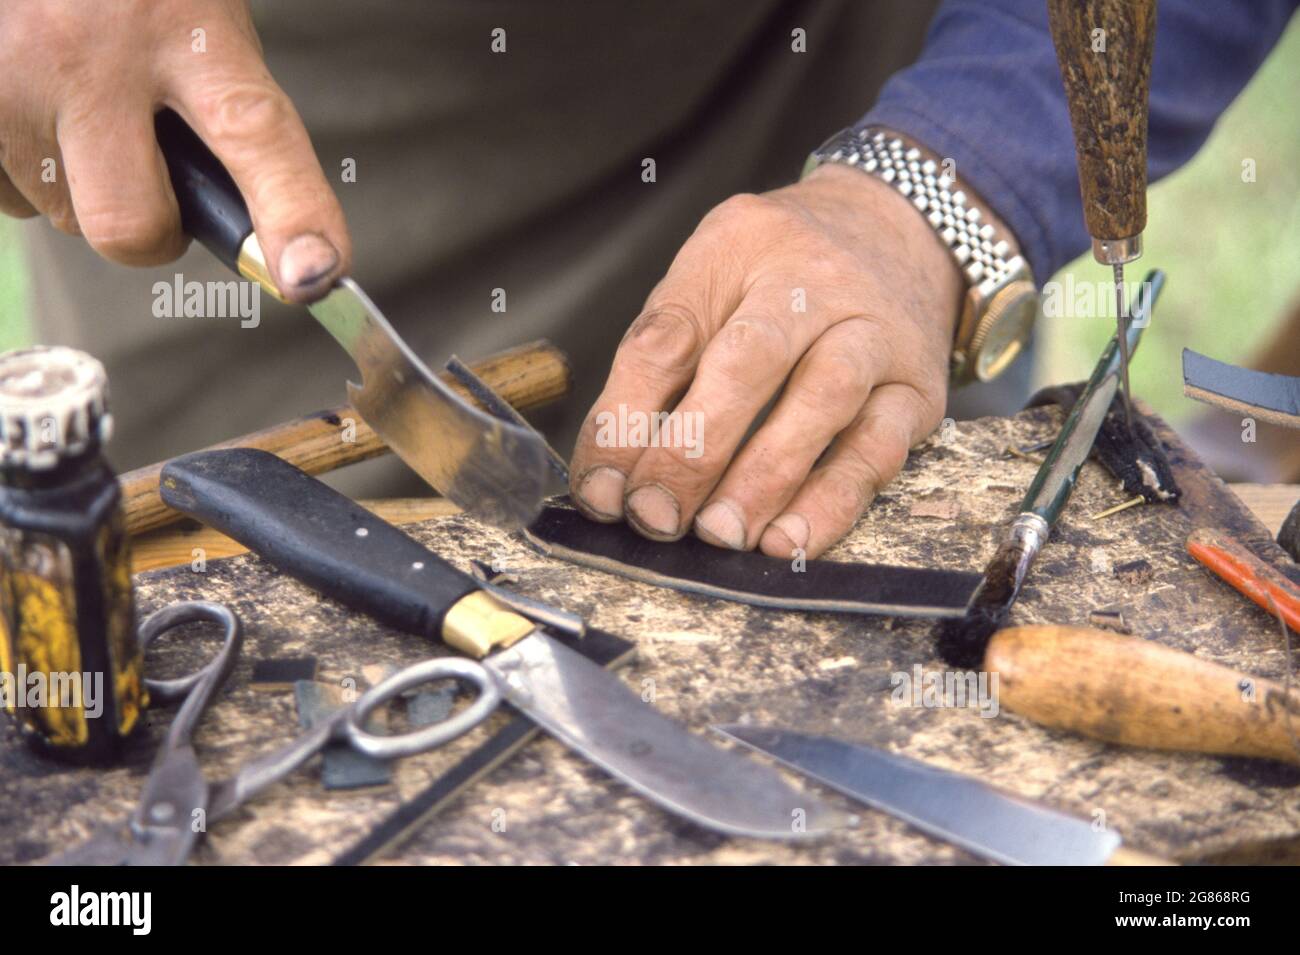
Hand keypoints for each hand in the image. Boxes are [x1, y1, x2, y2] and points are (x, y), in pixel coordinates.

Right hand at [0, 0, 347, 300]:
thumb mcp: (206, 30)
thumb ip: (230, 121)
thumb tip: (269, 245)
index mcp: (190, 33)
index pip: (255, 136)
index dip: (291, 215)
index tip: (310, 274)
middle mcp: (96, 55)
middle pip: (132, 224)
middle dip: (154, 233)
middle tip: (161, 188)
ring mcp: (18, 76)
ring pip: (64, 215)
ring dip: (85, 192)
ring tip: (86, 115)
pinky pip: (11, 199)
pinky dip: (32, 175)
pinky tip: (44, 114)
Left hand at [569, 163, 964, 558]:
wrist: (897, 233)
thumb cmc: (778, 274)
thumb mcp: (708, 280)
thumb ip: (661, 361)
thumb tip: (613, 474)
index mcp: (738, 246)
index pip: (669, 336)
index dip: (625, 419)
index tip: (599, 489)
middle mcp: (812, 280)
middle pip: (749, 359)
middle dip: (693, 450)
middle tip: (654, 516)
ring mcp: (874, 332)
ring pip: (824, 399)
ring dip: (765, 477)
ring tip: (719, 533)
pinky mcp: (918, 390)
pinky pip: (879, 449)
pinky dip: (832, 502)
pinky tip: (788, 541)